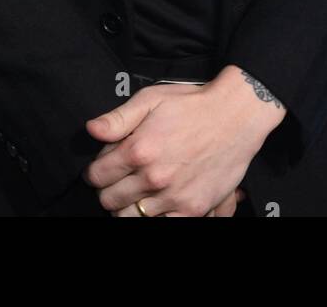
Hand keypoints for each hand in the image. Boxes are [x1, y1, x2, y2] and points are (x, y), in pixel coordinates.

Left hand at [82, 66, 284, 216]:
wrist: (234, 117)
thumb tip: (91, 130)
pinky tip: (155, 203)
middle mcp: (153, 178)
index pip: (97, 175)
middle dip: (108, 191)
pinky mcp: (192, 210)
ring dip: (127, 207)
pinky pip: (160, 226)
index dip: (94, 171)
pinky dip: (153, 217)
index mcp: (138, 150)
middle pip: (109, 201)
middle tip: (117, 181)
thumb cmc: (192, 106)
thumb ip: (118, 118)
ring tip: (135, 192)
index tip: (100, 169)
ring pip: (130, 218)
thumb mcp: (151, 100)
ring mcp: (173, 198)